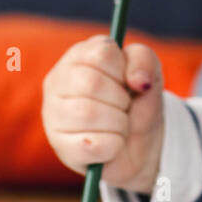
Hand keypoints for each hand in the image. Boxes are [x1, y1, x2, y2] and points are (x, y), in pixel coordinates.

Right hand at [42, 34, 164, 194]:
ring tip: (118, 124)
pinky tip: (110, 143)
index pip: (101, 53)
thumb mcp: (147, 73)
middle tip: (123, 106)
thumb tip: (138, 80)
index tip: (125, 81)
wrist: (139, 147)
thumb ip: (144, 60)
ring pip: (87, 114)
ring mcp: (54, 116)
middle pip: (91, 83)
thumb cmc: (136, 103)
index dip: (122, 71)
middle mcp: (58, 82)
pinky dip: (114, 145)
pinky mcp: (61, 148)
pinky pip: (93, 145)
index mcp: (78, 57)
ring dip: (118, 123)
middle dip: (120, 99)